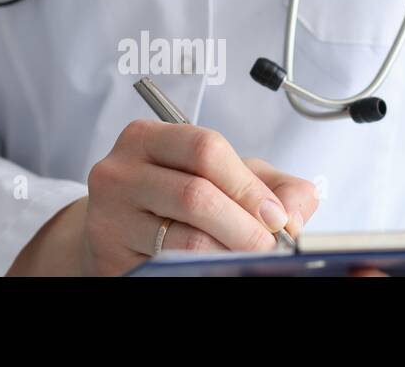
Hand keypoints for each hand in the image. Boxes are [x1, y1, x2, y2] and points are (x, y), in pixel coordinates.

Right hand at [76, 120, 318, 275]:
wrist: (118, 231)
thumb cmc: (173, 199)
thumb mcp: (222, 177)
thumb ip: (269, 184)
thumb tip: (294, 211)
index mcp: (147, 138)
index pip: (205, 150)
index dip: (249, 186)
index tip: (276, 216)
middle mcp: (119, 172)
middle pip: (196, 195)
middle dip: (245, 225)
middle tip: (270, 245)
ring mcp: (109, 216)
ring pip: (185, 238)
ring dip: (230, 251)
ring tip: (248, 257)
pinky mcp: (110, 256)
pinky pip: (170, 265)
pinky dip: (205, 267)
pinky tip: (219, 264)